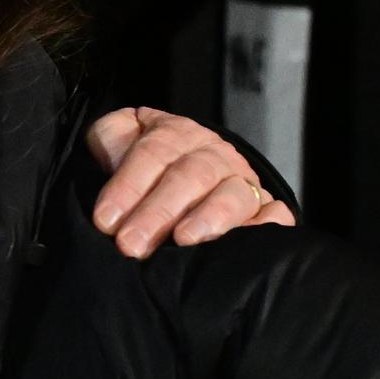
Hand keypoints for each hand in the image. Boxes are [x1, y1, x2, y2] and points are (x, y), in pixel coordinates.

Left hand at [85, 108, 295, 257]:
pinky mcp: (267, 208)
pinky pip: (275, 215)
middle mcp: (214, 155)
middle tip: (131, 244)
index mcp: (177, 134)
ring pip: (233, 194)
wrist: (187, 169)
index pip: (153, 153)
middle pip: (190, 176)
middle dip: (158, 212)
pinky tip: (242, 244)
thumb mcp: (121, 141)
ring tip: (184, 240)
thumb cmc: (146, 165)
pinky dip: (263, 227)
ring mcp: (243, 182)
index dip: (127, 186)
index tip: (105, 220)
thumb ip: (110, 138)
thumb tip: (110, 152)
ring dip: (210, 217)